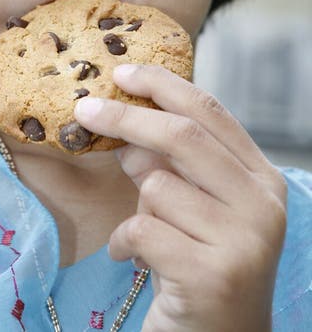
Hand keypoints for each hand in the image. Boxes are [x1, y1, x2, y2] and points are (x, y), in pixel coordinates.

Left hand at [74, 64, 286, 331]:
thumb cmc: (197, 268)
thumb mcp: (192, 208)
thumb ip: (172, 165)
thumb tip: (120, 118)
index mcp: (261, 179)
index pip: (210, 112)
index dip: (162, 85)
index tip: (121, 71)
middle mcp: (263, 206)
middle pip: (182, 136)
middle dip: (125, 117)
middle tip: (83, 109)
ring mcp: (245, 241)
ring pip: (157, 187)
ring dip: (134, 209)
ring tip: (145, 238)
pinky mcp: (215, 275)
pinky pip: (142, 230)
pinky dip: (123, 243)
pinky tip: (132, 260)